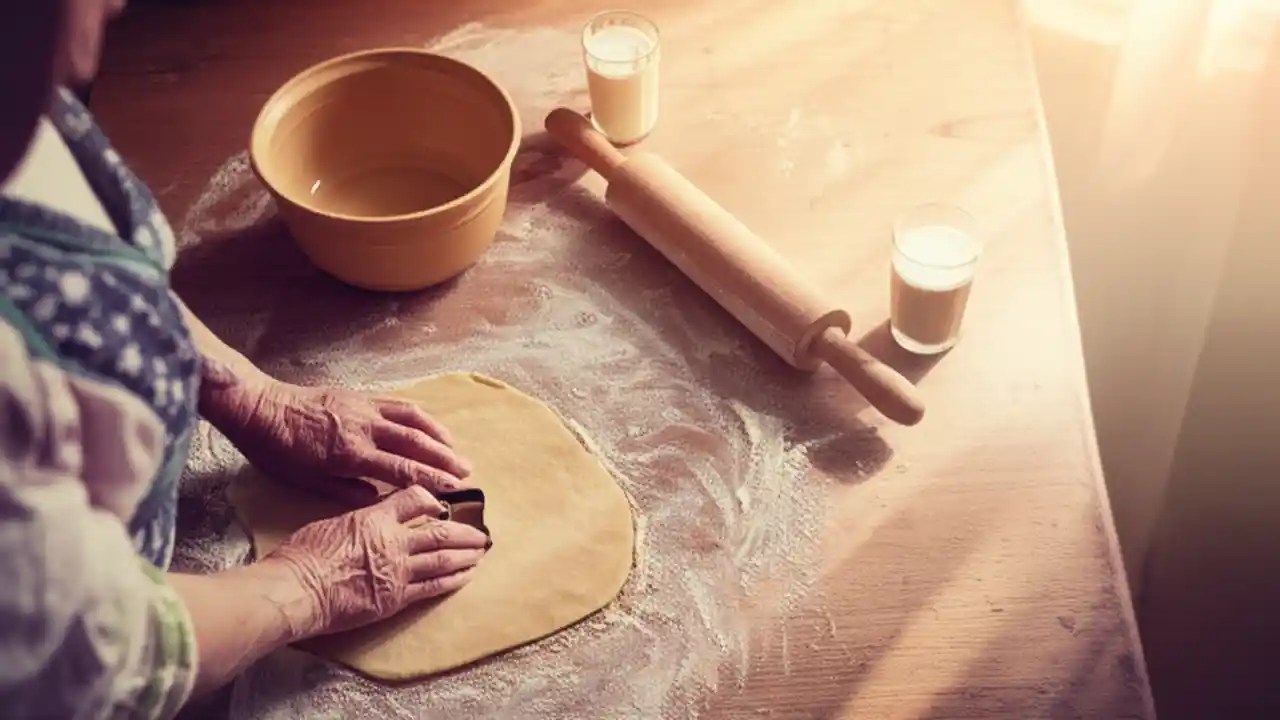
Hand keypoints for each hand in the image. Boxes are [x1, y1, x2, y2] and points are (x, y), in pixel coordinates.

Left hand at [203, 370, 471, 502]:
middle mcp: (364, 428)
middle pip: (415, 442)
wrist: (258, 407)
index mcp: (350, 453)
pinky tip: (430, 425)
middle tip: (467, 473)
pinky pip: (398, 404)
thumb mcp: (305, 480)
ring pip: (412, 419)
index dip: (432, 479)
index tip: (454, 489)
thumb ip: (346, 490)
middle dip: (445, 459)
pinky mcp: (360, 396)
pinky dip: (420, 415)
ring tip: (456, 450)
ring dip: (439, 435)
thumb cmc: (276, 450)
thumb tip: (379, 499)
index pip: (402, 468)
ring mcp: (364, 408)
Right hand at [265, 486, 488, 638]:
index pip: (414, 499)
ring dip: (466, 554)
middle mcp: (394, 541)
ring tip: (481, 552)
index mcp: (376, 518)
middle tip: (481, 531)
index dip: (432, 499)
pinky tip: (466, 575)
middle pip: (439, 532)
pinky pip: (432, 587)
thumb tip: (373, 519)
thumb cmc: (303, 555)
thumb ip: (361, 519)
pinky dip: (453, 580)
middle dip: (463, 531)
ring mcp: (398, 571)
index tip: (442, 503)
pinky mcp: (396, 598)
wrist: (297, 590)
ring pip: (442, 559)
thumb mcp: (332, 522)